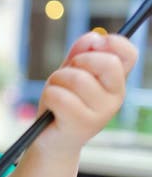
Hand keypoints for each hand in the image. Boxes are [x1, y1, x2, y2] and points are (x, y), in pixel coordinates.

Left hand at [37, 31, 137, 153]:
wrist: (53, 140)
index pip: (129, 54)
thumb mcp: (70, 73)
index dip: (113, 42)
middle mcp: (115, 97)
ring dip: (57, 80)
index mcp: (116, 82)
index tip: (93, 45)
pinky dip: (48, 96)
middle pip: (106, 62)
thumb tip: (92, 36)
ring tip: (56, 94)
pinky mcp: (82, 124)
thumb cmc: (63, 102)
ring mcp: (101, 113)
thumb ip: (80, 53)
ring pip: (76, 78)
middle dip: (78, 61)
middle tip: (67, 74)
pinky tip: (51, 107)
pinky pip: (58, 95)